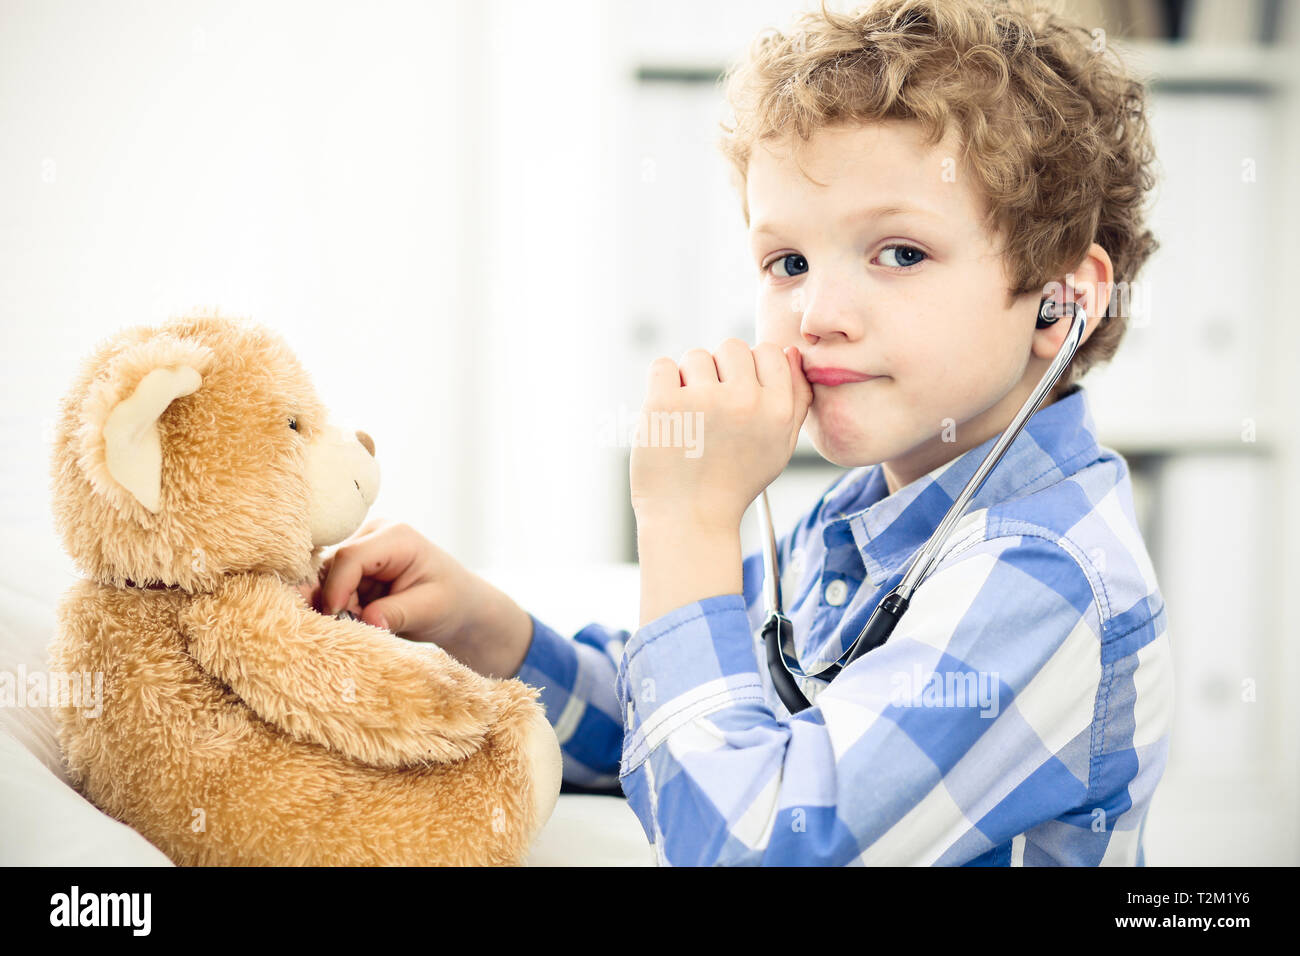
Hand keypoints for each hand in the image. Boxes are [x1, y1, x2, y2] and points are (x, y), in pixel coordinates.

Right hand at [295, 518, 535, 678]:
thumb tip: (368, 620)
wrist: (458, 604)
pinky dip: (341, 607)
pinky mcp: (355, 566)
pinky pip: (332, 587)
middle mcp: (375, 535)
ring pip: (328, 578)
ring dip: (339, 606)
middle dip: (336, 600)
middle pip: (333, 566)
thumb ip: (397, 613)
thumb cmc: (450, 601)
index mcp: (397, 537)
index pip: (351, 556)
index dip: (337, 587)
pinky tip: (360, 619)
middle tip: (354, 628)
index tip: (337, 618)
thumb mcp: (430, 609)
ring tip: (366, 624)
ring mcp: (363, 549)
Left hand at [629, 340, 812, 531]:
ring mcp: (704, 401)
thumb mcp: (779, 448)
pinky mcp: (665, 404)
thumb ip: (794, 399)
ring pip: (696, 356)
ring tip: (689, 418)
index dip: (750, 370)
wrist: (689, 520)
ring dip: (689, 380)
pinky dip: (661, 385)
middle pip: (732, 347)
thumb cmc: (733, 484)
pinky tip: (668, 415)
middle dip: (719, 371)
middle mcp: (745, 402)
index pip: (769, 351)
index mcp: (777, 411)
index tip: (736, 396)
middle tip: (710, 409)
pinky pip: (662, 366)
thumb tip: (789, 353)